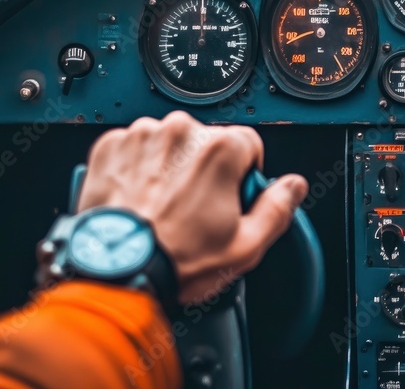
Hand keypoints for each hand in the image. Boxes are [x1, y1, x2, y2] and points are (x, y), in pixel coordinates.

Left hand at [77, 111, 308, 302]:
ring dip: (172, 167)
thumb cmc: (175, 260)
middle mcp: (181, 132)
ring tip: (163, 207)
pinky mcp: (110, 146)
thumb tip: (294, 186)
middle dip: (207, 171)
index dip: (244, 176)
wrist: (114, 272)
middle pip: (208, 143)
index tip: (230, 199)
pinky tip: (140, 199)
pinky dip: (139, 167)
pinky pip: (136, 148)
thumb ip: (278, 208)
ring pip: (171, 144)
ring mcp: (142, 136)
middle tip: (195, 210)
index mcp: (220, 149)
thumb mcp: (246, 245)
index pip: (249, 144)